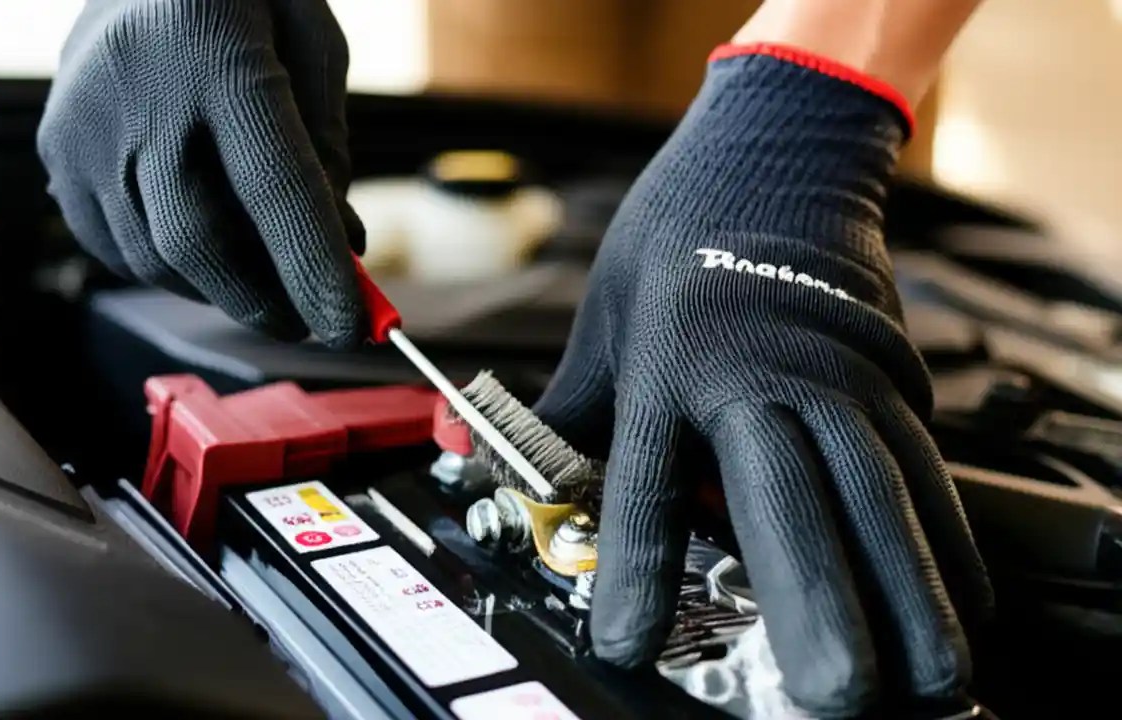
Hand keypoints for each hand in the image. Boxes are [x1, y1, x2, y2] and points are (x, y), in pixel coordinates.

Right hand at [38, 0, 365, 346]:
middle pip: (198, 240)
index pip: (273, 188)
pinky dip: (170, 270)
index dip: (312, 268)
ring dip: (221, 289)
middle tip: (307, 321)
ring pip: (155, 256)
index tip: (348, 323)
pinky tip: (205, 252)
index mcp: (217, 55)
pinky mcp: (56, 152)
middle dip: (262, 299)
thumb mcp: (311, 44)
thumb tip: (340, 245)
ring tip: (263, 279)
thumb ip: (327, 143)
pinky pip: (116, 247)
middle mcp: (138, 95)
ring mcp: (84, 127)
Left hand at [534, 50, 992, 714]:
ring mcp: (840, 375)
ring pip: (883, 497)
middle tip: (836, 688)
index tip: (629, 643)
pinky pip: (924, 470)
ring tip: (927, 676)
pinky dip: (945, 541)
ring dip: (911, 592)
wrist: (774, 148)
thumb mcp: (602, 320)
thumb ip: (559, 410)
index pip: (649, 484)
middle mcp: (762, 375)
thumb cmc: (678, 232)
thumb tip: (478, 455)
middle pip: (793, 504)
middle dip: (819, 605)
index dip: (638, 573)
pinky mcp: (892, 376)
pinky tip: (960, 596)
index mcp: (672, 362)